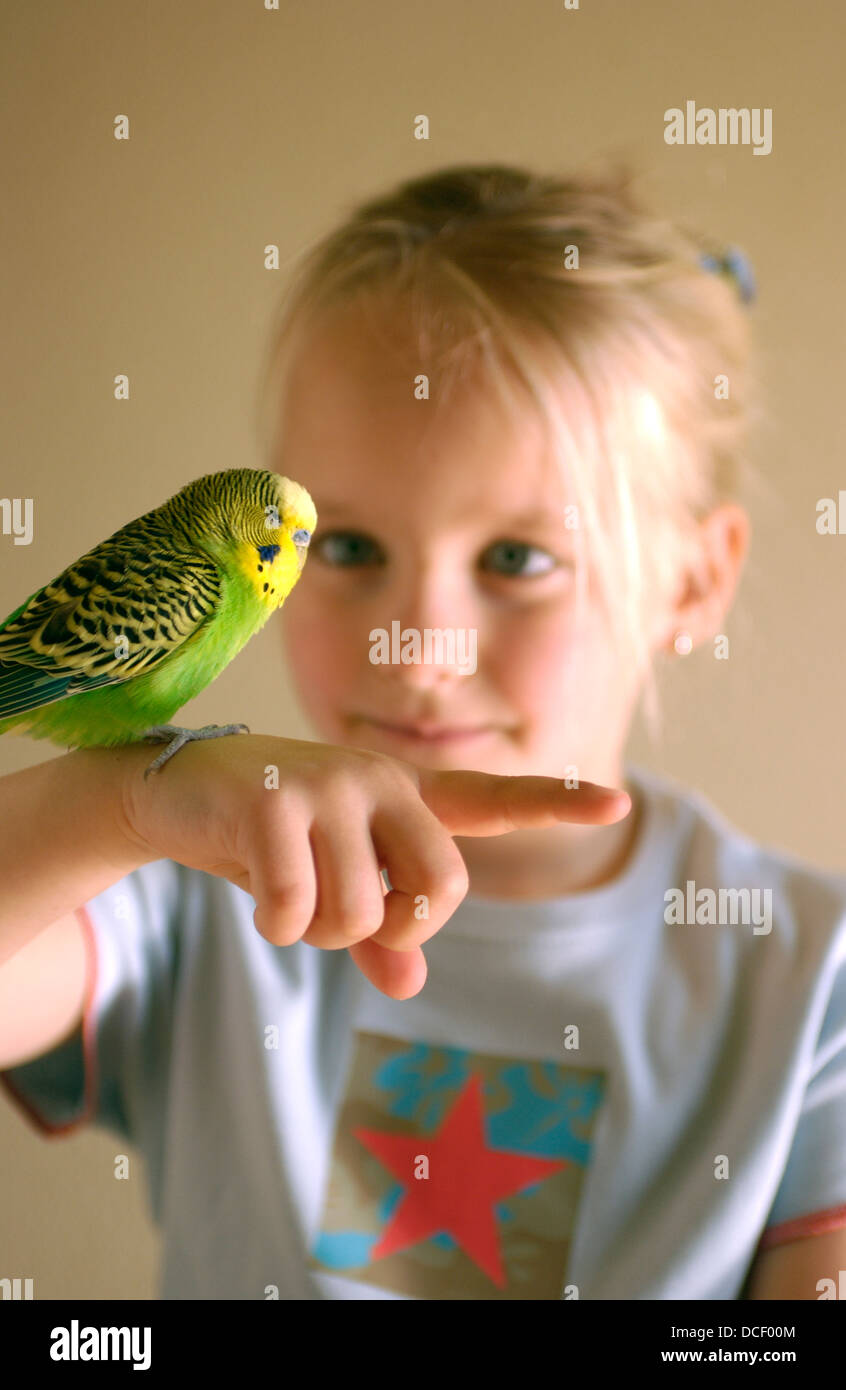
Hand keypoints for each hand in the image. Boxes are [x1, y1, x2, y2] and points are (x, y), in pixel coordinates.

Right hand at [121, 734, 630, 999]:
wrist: (172, 795)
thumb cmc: (267, 840)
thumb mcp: (330, 888)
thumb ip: (379, 933)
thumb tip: (409, 982)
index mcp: (405, 796)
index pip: (492, 797)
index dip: (557, 802)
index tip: (618, 803)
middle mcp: (378, 779)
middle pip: (442, 888)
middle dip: (396, 929)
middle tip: (350, 921)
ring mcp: (327, 784)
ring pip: (363, 912)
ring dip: (320, 934)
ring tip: (288, 899)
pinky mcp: (272, 800)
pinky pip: (300, 909)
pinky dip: (277, 925)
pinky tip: (257, 894)